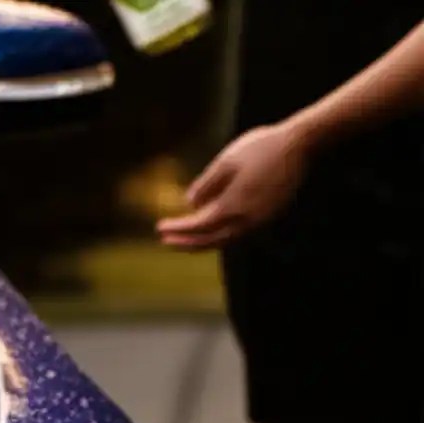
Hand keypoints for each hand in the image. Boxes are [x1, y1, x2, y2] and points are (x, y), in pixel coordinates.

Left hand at [158, 123, 310, 248]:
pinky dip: (221, 234)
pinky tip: (211, 228)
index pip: (199, 225)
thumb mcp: (225, 162)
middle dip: (186, 242)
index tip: (159, 228)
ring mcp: (261, 220)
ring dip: (203, 241)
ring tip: (184, 238)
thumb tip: (190, 204)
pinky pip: (240, 233)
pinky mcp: (269, 216)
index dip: (178, 229)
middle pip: (211, 240)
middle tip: (165, 240)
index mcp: (234, 206)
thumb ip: (206, 185)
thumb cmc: (260, 148)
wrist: (298, 144)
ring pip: (227, 240)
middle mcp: (248, 220)